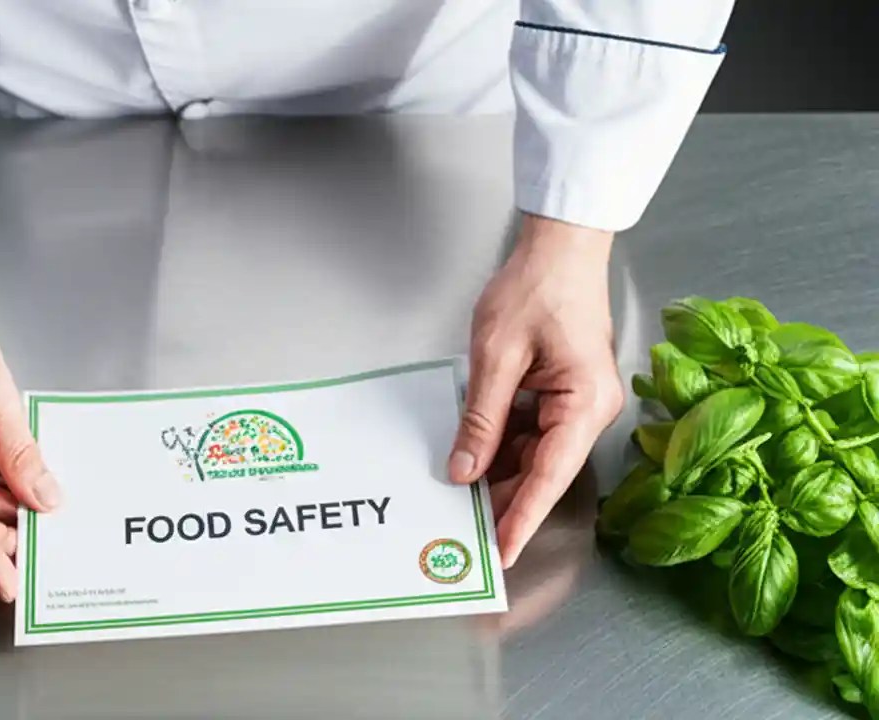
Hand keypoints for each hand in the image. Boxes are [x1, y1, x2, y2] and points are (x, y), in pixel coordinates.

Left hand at [448, 215, 622, 567]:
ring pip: (536, 456)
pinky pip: (533, 435)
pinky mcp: (564, 397)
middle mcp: (590, 410)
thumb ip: (482, 418)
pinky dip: (505, 449)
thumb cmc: (537, 287)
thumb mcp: (497, 356)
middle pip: (543, 471)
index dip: (523, 517)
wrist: (559, 248)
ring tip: (461, 502)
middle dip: (506, 502)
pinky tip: (474, 460)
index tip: (500, 550)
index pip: (549, 475)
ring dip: (502, 476)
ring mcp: (579, 405)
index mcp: (584, 402)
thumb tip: (465, 469)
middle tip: (464, 531)